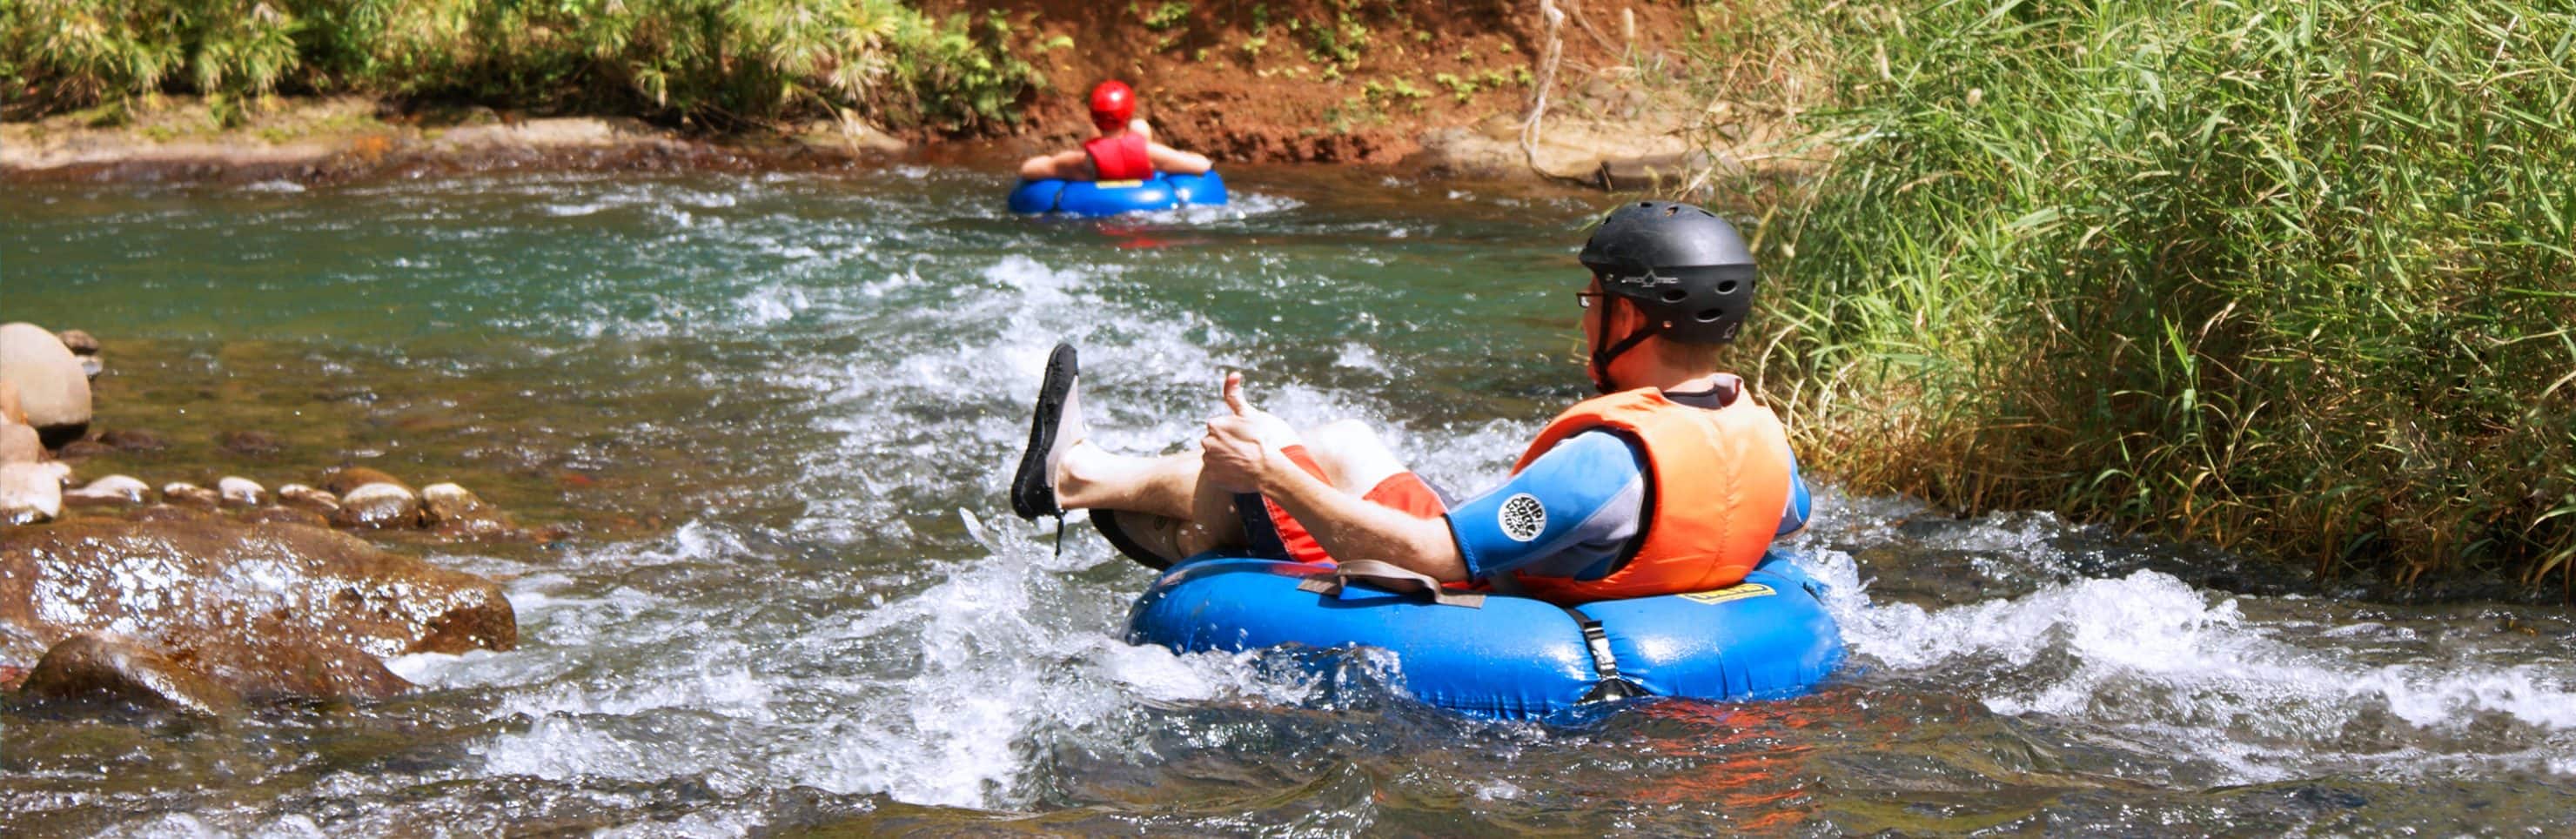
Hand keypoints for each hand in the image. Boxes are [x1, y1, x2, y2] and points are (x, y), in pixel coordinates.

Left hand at [1201, 372, 1293, 492]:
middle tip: (1247, 450)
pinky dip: (1226, 473)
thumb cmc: (1263, 439)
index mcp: (1214, 424)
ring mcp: (1209, 461)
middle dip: (1228, 445)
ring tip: (1245, 462)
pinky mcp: (1213, 478)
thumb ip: (1235, 395)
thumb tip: (1232, 373)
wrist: (1270, 469)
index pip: (1220, 427)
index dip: (1235, 432)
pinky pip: (1218, 474)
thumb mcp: (1250, 413)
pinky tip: (1240, 472)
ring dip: (1227, 459)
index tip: (1247, 437)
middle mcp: (1207, 442)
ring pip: (1216, 458)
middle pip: (1216, 443)